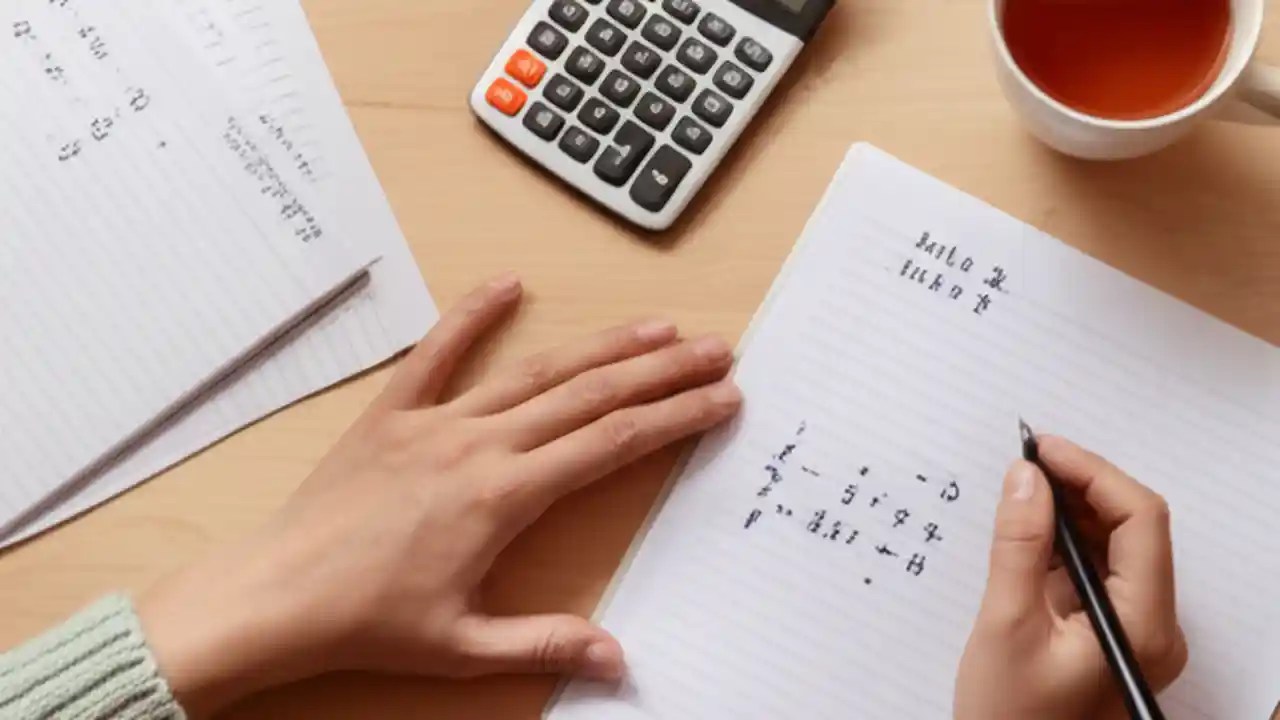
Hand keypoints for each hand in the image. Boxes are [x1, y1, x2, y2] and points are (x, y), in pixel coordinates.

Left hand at [137, 274, 741, 715]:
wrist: (278, 595)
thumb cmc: (368, 622)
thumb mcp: (465, 645)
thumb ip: (547, 643)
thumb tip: (619, 660)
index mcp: (504, 497)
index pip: (611, 445)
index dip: (674, 418)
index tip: (720, 399)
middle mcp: (479, 445)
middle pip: (589, 395)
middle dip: (659, 370)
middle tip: (714, 350)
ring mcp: (435, 421)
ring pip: (535, 370)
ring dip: (599, 345)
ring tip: (653, 325)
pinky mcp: (393, 413)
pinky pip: (437, 352)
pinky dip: (472, 315)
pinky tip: (507, 284)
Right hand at [954, 436, 1187, 719]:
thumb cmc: (1010, 718)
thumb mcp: (1005, 624)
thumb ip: (1019, 545)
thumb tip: (1025, 479)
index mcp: (1144, 626)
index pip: (1140, 520)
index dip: (1092, 473)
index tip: (1043, 451)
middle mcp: (1153, 626)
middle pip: (1133, 528)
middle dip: (1080, 485)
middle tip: (1026, 461)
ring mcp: (1134, 631)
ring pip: (1114, 545)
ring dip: (1071, 510)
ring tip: (1021, 487)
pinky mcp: (1108, 633)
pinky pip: (1096, 570)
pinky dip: (1064, 542)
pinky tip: (1027, 530)